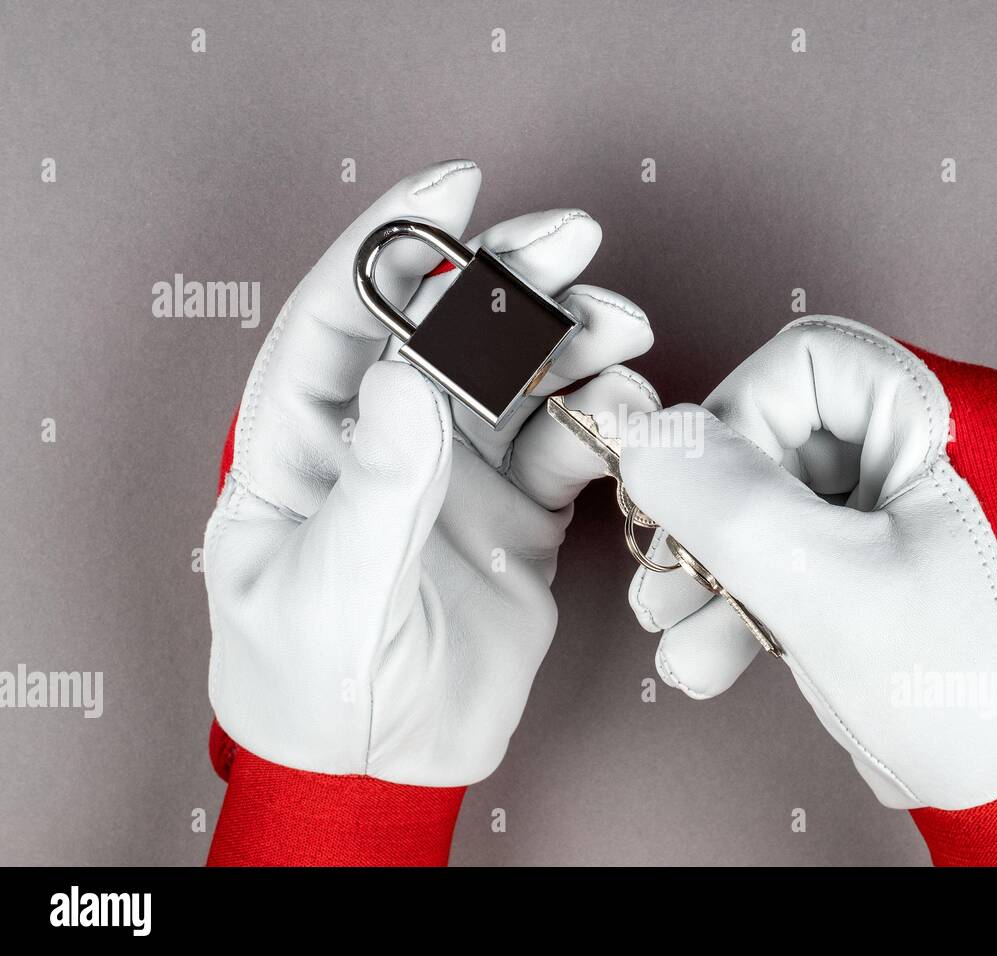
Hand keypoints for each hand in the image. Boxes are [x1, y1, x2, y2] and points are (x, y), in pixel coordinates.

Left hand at [204, 161, 656, 785]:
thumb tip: (402, 377)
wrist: (383, 769)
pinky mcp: (514, 511)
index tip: (456, 186)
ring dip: (570, 343)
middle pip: (445, 328)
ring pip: (517, 377)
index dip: (396, 242)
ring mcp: (453, 471)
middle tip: (572, 241)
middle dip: (507, 276)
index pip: (339, 316)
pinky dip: (600, 423)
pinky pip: (564, 447)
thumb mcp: (323, 597)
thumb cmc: (310, 691)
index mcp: (301, 442)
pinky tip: (627, 413)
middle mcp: (382, 438)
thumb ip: (369, 490)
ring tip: (623, 331)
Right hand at [621, 317, 996, 810]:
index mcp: (953, 417)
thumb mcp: (826, 590)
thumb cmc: (966, 698)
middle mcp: (935, 442)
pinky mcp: (885, 555)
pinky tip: (713, 654)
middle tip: (667, 581)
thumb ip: (724, 503)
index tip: (693, 505)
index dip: (729, 424)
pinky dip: (749, 596)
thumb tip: (644, 436)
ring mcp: (908, 502)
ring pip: (776, 498)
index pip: (805, 364)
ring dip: (717, 569)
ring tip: (680, 638)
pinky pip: (796, 548)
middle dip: (709, 520)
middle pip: (780, 435)